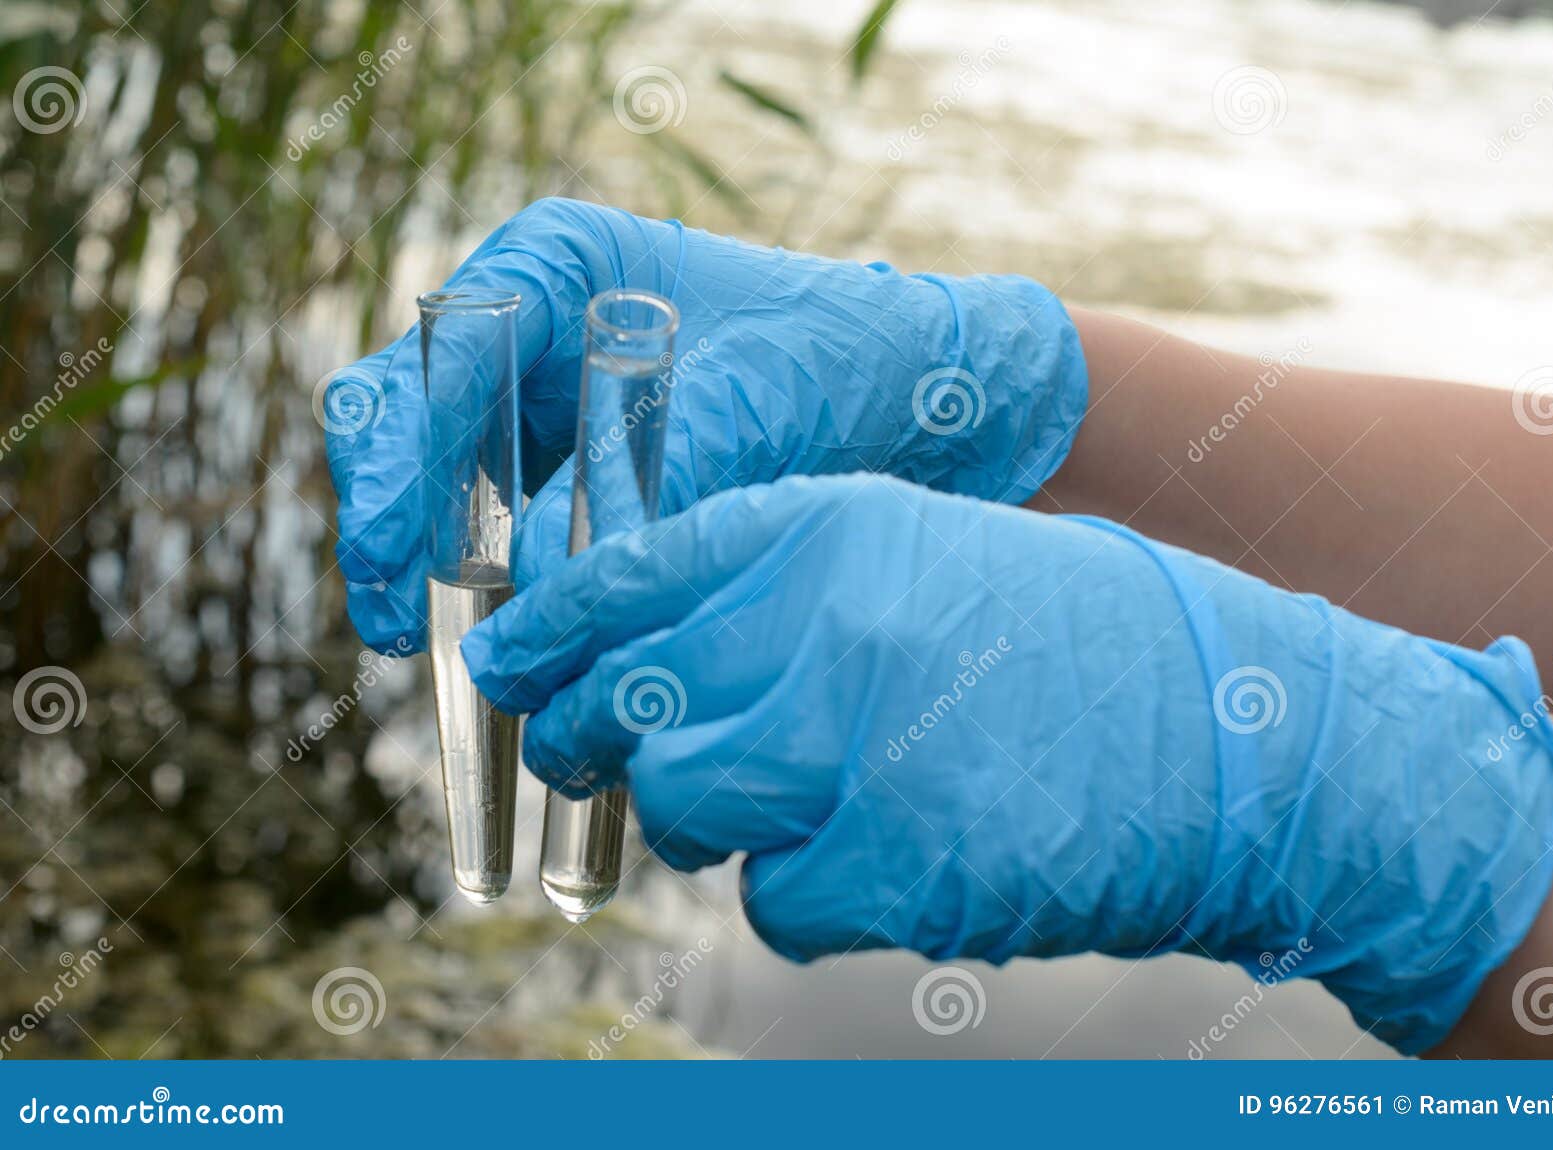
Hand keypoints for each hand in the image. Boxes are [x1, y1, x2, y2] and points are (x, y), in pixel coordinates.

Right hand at [325, 198, 1086, 651]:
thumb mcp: (746, 407)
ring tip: (430, 653)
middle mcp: (537, 327)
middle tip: (394, 627)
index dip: (396, 461)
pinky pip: (510, 522)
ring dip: (435, 566)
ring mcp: (555, 400)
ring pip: (450, 481)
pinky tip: (505, 642)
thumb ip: (643, 484)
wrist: (929, 397)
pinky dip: (496, 583)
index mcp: (558, 264)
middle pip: (414, 420)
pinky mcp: (583, 464)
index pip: (438, 359)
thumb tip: (540, 580)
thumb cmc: (846, 359)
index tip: (395, 556)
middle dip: (393, 521)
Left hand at [463, 473, 1552, 1053]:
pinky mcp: (897, 871)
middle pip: (629, 698)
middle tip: (581, 747)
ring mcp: (862, 751)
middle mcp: (832, 626)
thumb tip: (639, 649)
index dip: (551, 621)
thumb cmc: (1076, 638)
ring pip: (683, 801)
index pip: (633, 570)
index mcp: (835, 525)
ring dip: (708, 810)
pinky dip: (800, 888)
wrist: (1240, 735)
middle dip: (583, 732)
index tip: (507, 655)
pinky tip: (874, 851)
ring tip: (781, 794)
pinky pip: (772, 898)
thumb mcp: (928, 556)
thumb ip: (787, 587)